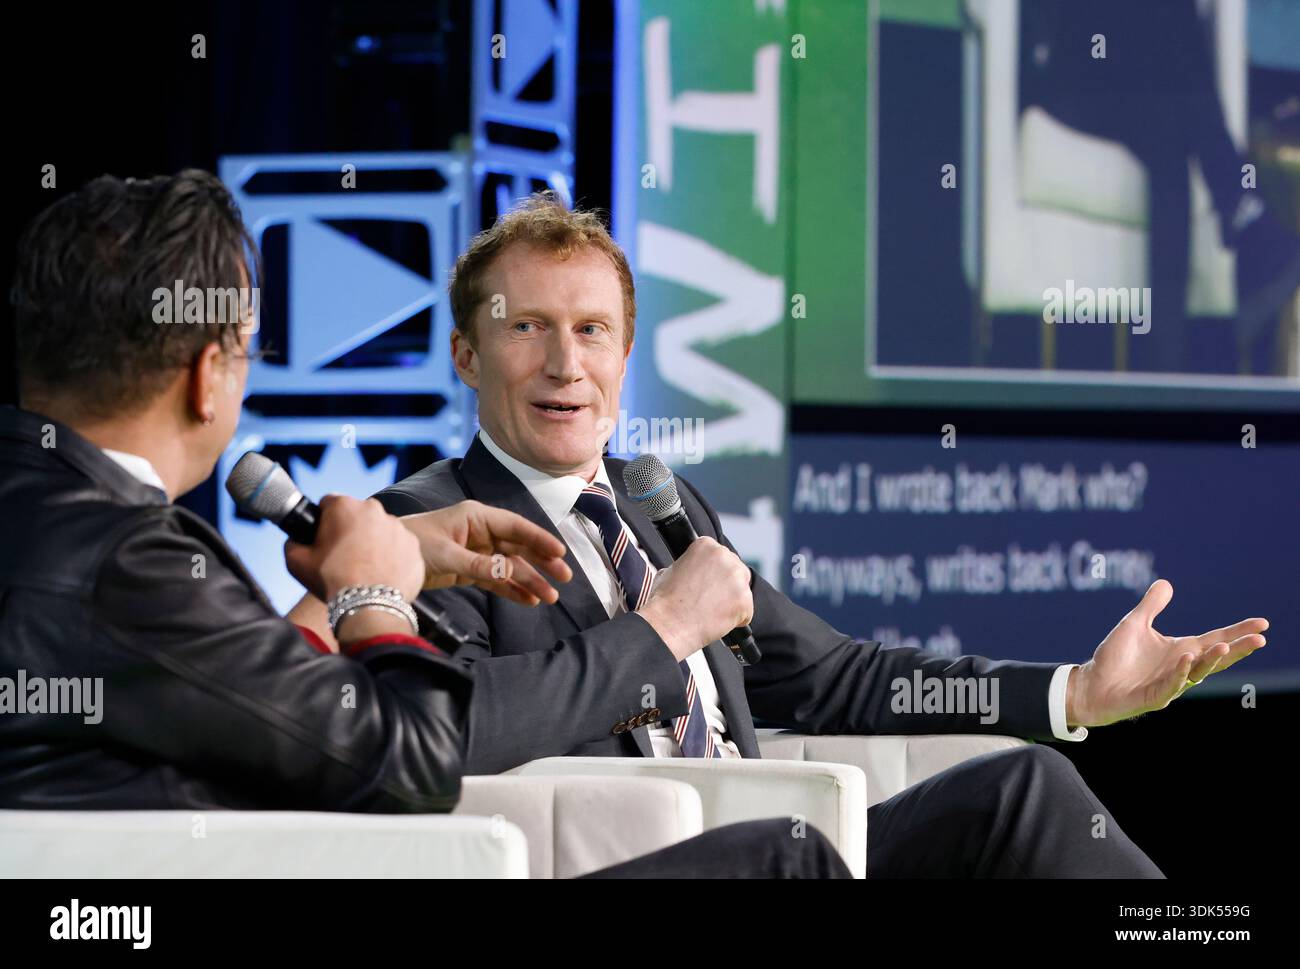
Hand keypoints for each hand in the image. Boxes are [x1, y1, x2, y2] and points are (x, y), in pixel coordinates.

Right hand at [284, 495, 424, 602]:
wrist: (369, 606)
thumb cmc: (333, 581)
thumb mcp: (296, 562)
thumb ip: (292, 543)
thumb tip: (296, 540)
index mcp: (344, 506)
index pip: (328, 503)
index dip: (323, 520)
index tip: (323, 537)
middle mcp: (374, 510)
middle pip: (357, 516)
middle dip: (350, 530)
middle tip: (343, 556)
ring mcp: (398, 527)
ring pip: (380, 530)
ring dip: (372, 543)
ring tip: (363, 568)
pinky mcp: (413, 545)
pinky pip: (399, 547)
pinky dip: (392, 557)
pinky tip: (381, 574)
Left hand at [400, 500, 570, 605]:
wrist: (382, 559)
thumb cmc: (412, 544)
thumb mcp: (445, 554)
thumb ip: (478, 564)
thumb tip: (509, 571)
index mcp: (476, 517)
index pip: (515, 527)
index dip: (539, 539)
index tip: (560, 553)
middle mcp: (481, 532)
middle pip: (519, 547)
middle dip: (542, 563)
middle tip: (564, 578)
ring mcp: (477, 552)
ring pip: (510, 566)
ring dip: (529, 580)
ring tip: (549, 598)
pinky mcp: (469, 570)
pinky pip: (496, 579)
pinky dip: (511, 590)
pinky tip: (528, 600)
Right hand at [637, 537, 753, 661]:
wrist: (669, 624)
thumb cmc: (666, 601)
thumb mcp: (670, 570)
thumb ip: (688, 565)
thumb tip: (690, 569)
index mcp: (706, 545)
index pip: (720, 556)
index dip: (714, 573)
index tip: (705, 583)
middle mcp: (724, 556)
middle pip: (736, 570)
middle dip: (726, 585)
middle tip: (710, 599)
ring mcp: (736, 577)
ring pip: (743, 589)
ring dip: (732, 601)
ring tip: (712, 611)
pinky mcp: (744, 599)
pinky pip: (746, 610)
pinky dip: (736, 618)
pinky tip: (719, 620)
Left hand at [1066, 579, 1267, 727]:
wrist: (1092, 684)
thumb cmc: (1114, 657)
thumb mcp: (1134, 625)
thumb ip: (1151, 606)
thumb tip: (1166, 583)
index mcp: (1181, 650)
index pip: (1216, 639)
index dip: (1238, 632)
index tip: (1262, 623)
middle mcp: (1181, 667)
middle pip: (1216, 658)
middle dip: (1238, 649)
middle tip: (1260, 639)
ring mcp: (1170, 683)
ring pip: (1197, 672)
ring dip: (1211, 660)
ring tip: (1224, 647)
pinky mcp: (1155, 696)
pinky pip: (1171, 684)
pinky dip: (1180, 672)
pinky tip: (1186, 658)